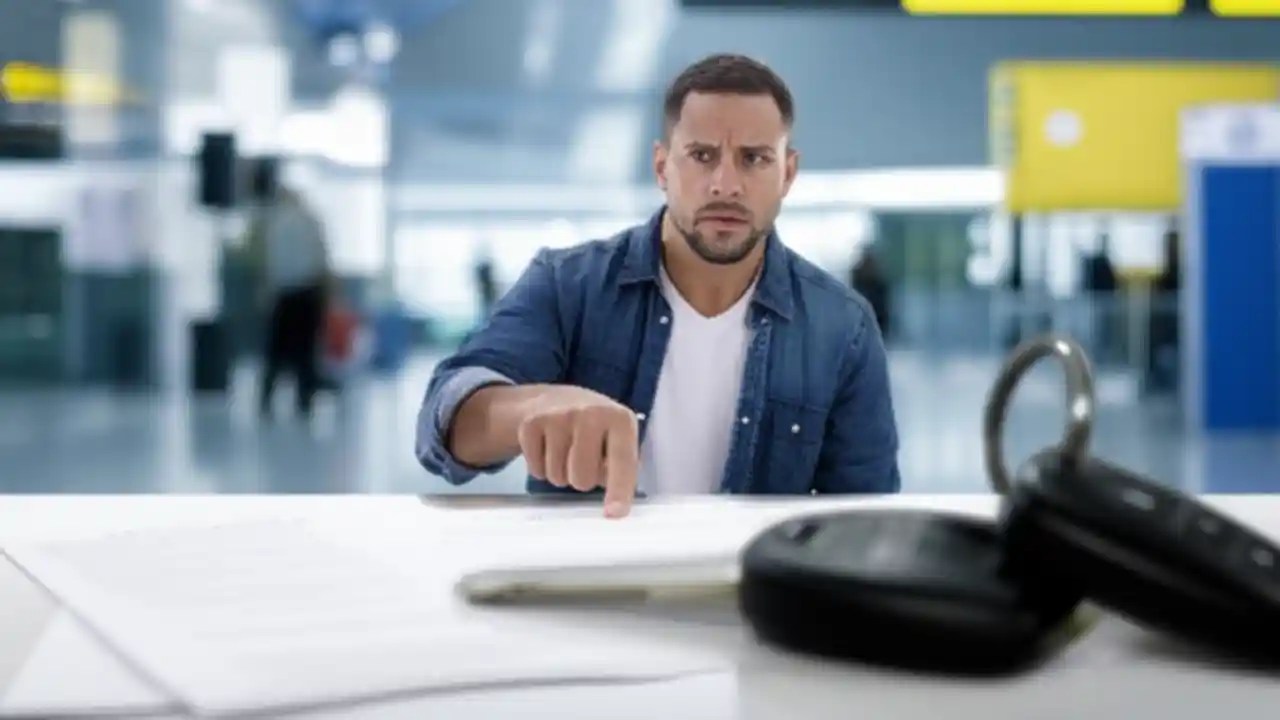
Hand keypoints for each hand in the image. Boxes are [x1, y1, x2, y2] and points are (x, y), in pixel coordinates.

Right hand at [516, 386, 639, 517]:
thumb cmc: (596, 428)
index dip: (619, 490)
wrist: (557, 399)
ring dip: (561, 473)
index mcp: (620, 420)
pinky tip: (548, 448)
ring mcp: (559, 416)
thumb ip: (623, 469)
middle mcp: (591, 413)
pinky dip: (541, 468)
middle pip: (583, 479)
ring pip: (558, 477)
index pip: (623, 462)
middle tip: (583, 459)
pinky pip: (536, 470)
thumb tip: (615, 507)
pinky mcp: (531, 423)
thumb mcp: (619, 439)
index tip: (615, 513)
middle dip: (582, 479)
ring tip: (566, 451)